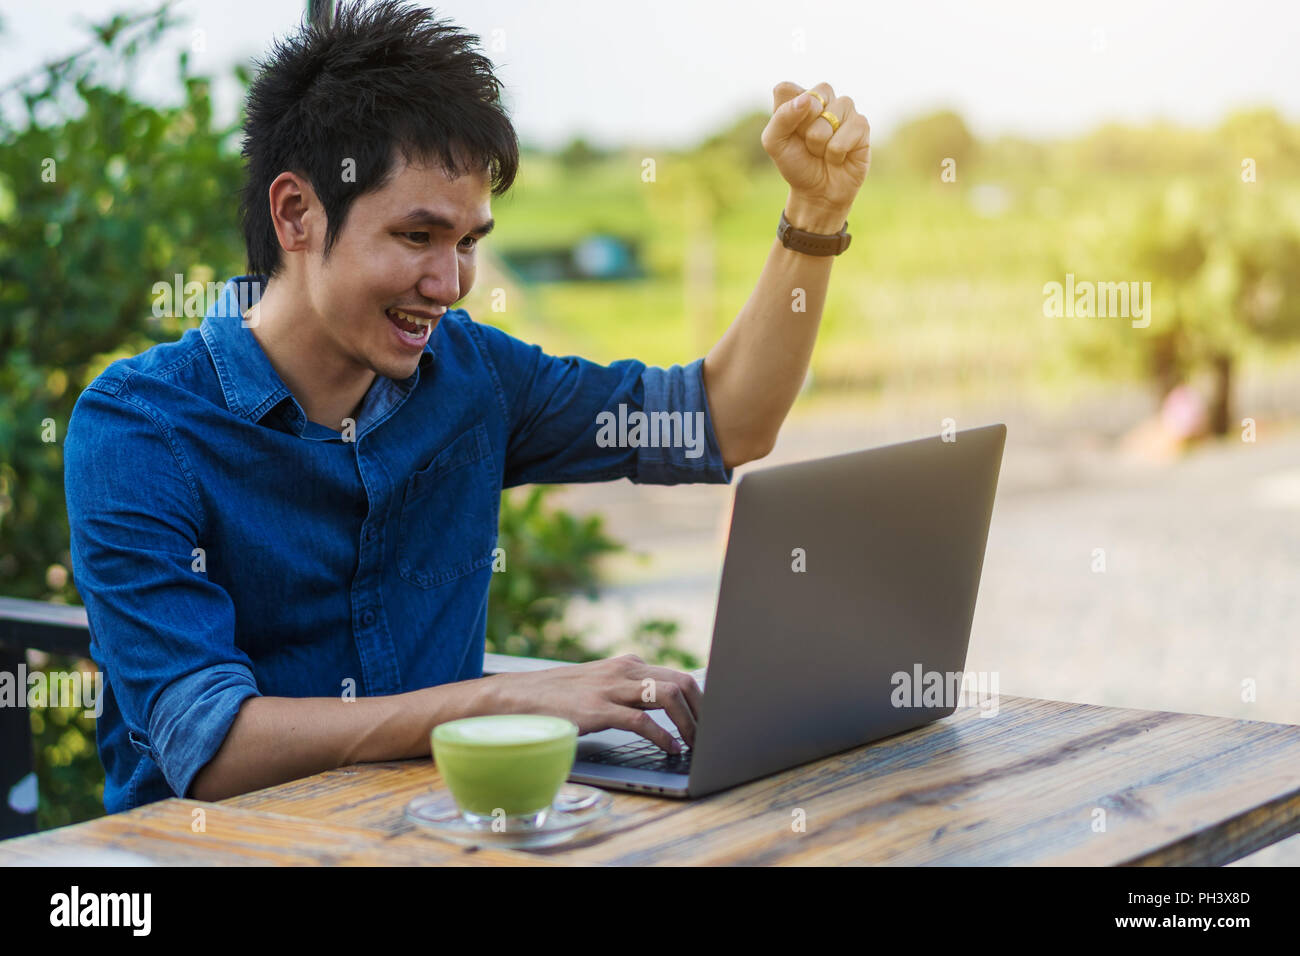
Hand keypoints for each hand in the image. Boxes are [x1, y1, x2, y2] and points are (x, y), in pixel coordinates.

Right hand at [482, 654, 701, 751]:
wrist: (517, 697)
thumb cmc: (561, 697)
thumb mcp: (602, 685)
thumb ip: (630, 690)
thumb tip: (669, 707)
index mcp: (628, 664)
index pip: (679, 676)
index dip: (703, 701)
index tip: (715, 722)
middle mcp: (624, 670)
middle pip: (682, 682)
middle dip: (704, 711)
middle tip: (712, 736)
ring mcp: (610, 688)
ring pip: (667, 696)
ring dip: (690, 724)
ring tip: (696, 745)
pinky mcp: (597, 709)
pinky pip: (641, 721)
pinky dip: (663, 737)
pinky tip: (670, 749)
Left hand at [761, 81, 870, 231]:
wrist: (817, 192)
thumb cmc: (795, 164)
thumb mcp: (775, 143)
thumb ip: (782, 117)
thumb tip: (807, 99)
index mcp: (799, 96)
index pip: (786, 89)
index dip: (785, 115)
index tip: (790, 132)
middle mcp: (823, 97)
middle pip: (810, 100)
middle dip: (804, 129)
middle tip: (808, 143)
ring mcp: (845, 108)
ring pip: (827, 120)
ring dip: (820, 144)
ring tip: (823, 151)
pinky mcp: (862, 124)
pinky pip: (844, 136)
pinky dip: (836, 153)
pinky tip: (838, 156)